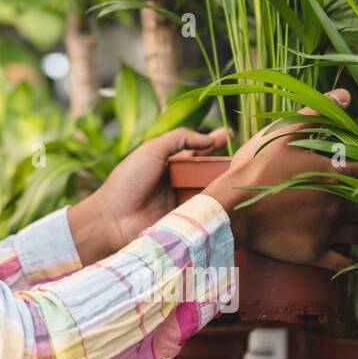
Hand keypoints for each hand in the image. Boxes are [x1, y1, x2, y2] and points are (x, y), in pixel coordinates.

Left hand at [68, 126, 228, 263]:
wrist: (113, 219)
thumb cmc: (128, 181)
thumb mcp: (152, 150)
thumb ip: (179, 138)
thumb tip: (208, 139)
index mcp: (169, 165)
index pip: (197, 152)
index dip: (213, 143)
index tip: (229, 134)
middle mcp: (179, 184)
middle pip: (209, 172)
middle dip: (227, 165)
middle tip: (244, 158)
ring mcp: (185, 204)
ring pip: (212, 192)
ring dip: (227, 185)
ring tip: (244, 176)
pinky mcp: (188, 223)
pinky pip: (208, 213)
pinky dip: (220, 206)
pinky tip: (238, 199)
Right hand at [205, 89, 357, 270]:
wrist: (230, 210)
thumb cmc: (255, 169)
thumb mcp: (282, 134)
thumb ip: (314, 113)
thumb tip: (344, 95)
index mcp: (333, 176)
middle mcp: (337, 205)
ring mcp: (327, 231)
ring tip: (357, 222)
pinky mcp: (315, 253)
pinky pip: (346, 261)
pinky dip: (352, 257)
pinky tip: (348, 251)